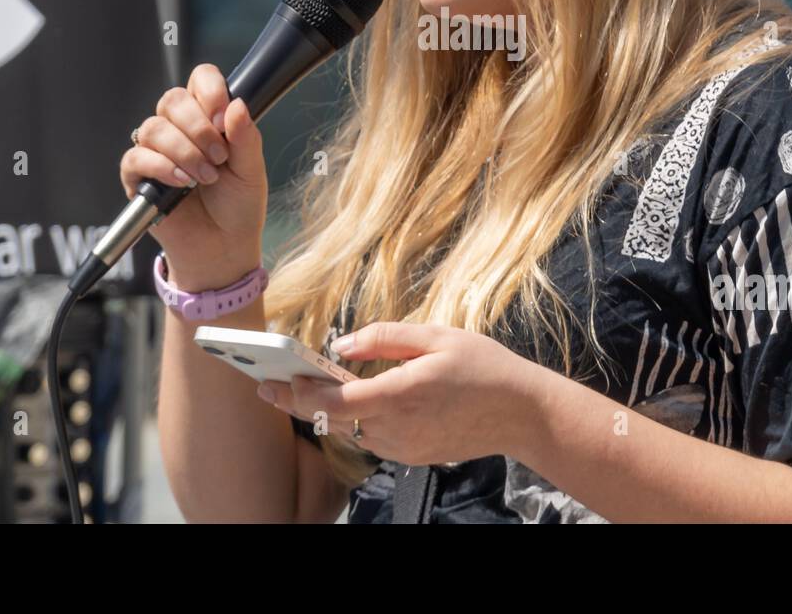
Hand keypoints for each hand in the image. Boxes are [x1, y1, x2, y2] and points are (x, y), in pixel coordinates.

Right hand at [119, 63, 267, 290]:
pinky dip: (161, 167)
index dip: (210, 90)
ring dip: (184, 151)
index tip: (223, 118)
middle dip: (198, 126)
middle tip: (220, 156)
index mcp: (209, 118)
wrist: (224, 248)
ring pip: (154, 128)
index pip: (201, 79)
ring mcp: (156, 152)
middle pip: (172, 99)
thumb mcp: (252, 170)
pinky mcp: (138, 178)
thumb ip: (245, 137)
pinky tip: (182, 183)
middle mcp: (180, 129)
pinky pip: (136, 157)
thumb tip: (237, 104)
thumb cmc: (239, 206)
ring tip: (206, 177)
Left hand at [256, 323, 543, 464]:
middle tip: (271, 385)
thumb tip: (342, 345)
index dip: (297, 394)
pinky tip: (355, 401)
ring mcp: (403, 447)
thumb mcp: (436, 335)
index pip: (333, 402)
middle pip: (333, 420)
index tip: (270, 381)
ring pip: (350, 431)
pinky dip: (357, 421)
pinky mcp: (412, 455)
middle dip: (300, 402)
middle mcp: (396, 427)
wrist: (521, 413)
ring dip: (329, 412)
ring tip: (306, 387)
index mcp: (400, 394)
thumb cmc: (482, 366)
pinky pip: (372, 438)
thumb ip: (385, 338)